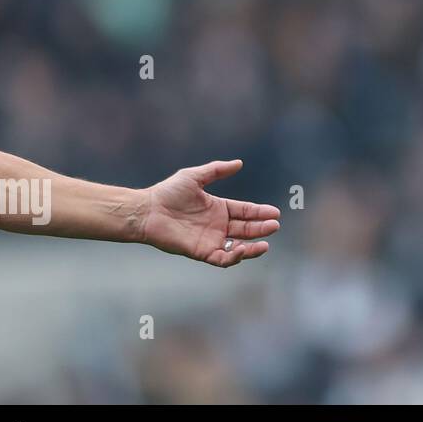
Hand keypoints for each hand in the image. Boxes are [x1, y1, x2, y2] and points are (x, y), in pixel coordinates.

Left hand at [140, 160, 279, 266]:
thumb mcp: (194, 176)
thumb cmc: (167, 192)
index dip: (260, 212)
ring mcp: (210, 240)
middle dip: (261, 228)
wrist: (148, 210)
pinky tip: (243, 249)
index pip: (245, 211)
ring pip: (238, 247)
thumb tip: (239, 163)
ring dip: (253, 247)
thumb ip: (217, 170)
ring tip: (265, 243)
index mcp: (218, 208)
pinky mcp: (201, 252)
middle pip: (246, 229)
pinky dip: (235, 257)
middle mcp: (217, 225)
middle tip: (274, 225)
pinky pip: (222, 258)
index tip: (275, 212)